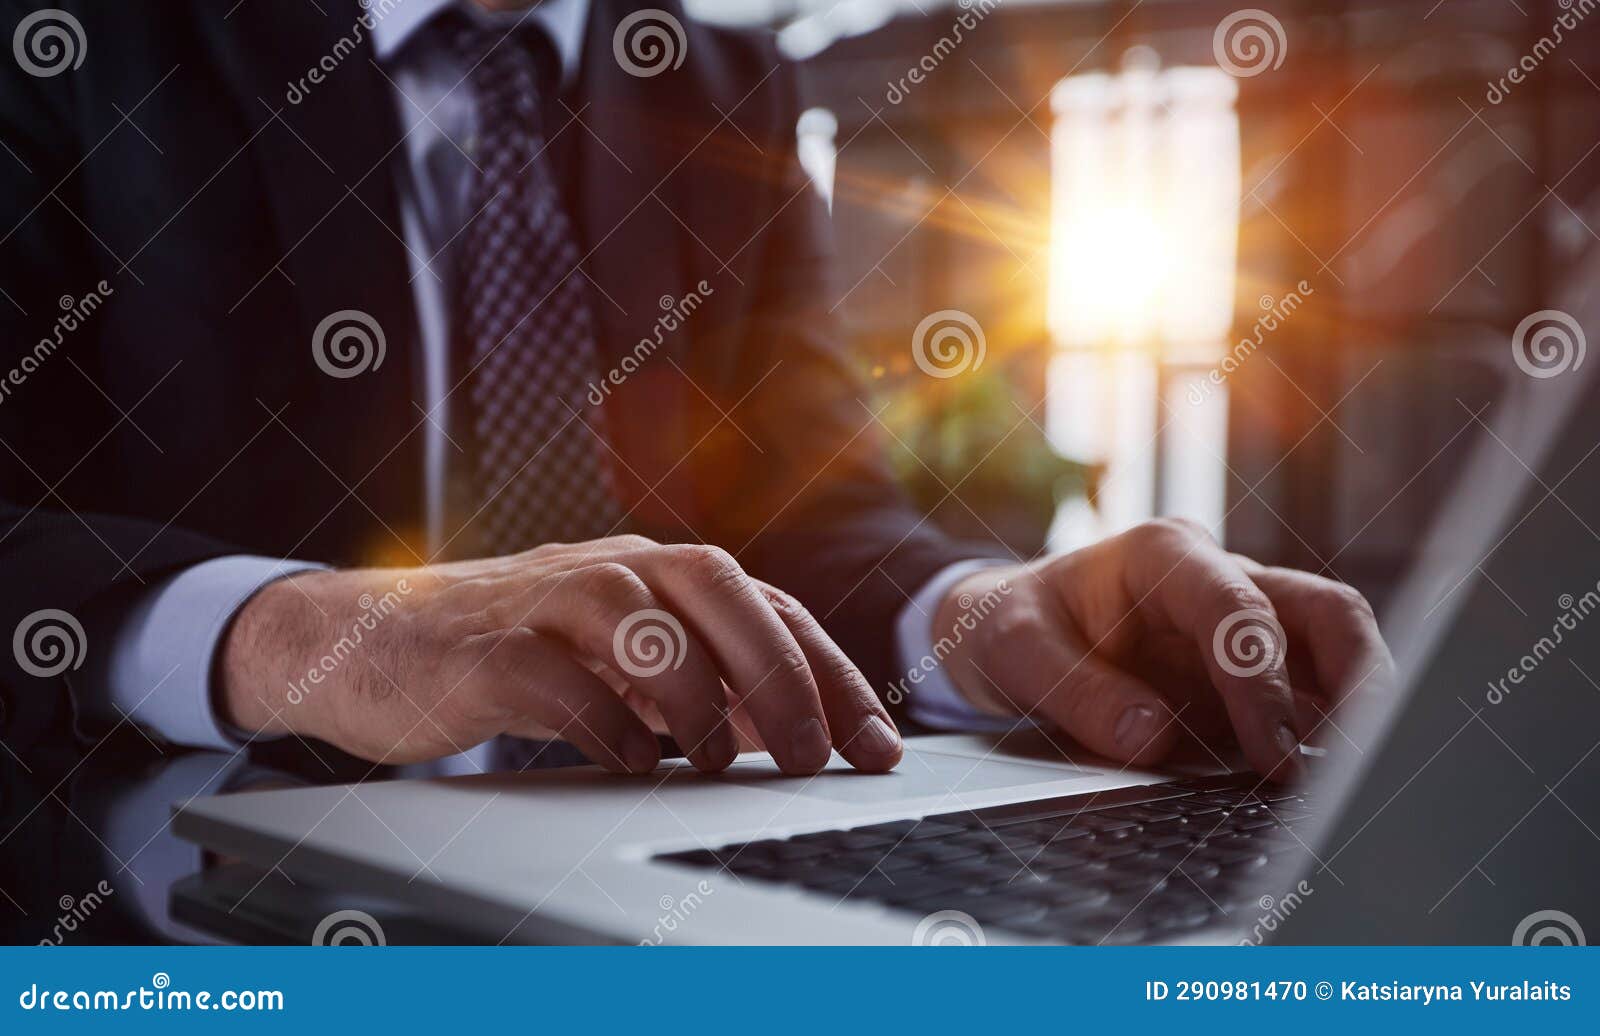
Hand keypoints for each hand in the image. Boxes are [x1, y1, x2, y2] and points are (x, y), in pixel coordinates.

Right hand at [218, 536, 901, 774]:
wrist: (365, 640)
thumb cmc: (509, 654)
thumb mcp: (616, 661)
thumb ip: (693, 679)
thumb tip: (786, 730)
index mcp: (653, 573)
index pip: (768, 606)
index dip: (832, 674)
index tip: (878, 749)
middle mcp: (608, 570)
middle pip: (718, 587)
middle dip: (781, 673)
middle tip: (813, 756)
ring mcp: (543, 600)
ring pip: (639, 616)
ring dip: (696, 694)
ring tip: (718, 761)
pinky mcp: (484, 648)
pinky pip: (555, 676)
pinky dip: (604, 721)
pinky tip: (631, 762)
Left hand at [928, 518, 1394, 780]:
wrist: (1005, 630)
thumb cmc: (1013, 625)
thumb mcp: (1015, 651)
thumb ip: (1078, 693)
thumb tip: (1151, 738)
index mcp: (1162, 556)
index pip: (1237, 608)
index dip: (1262, 682)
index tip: (1273, 753)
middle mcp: (1217, 580)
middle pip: (1324, 612)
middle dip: (1359, 681)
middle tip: (1364, 760)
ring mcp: (1241, 628)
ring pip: (1334, 651)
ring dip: (1357, 712)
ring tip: (1358, 781)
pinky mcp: (1248, 674)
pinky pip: (1309, 697)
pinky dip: (1328, 737)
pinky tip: (1328, 785)